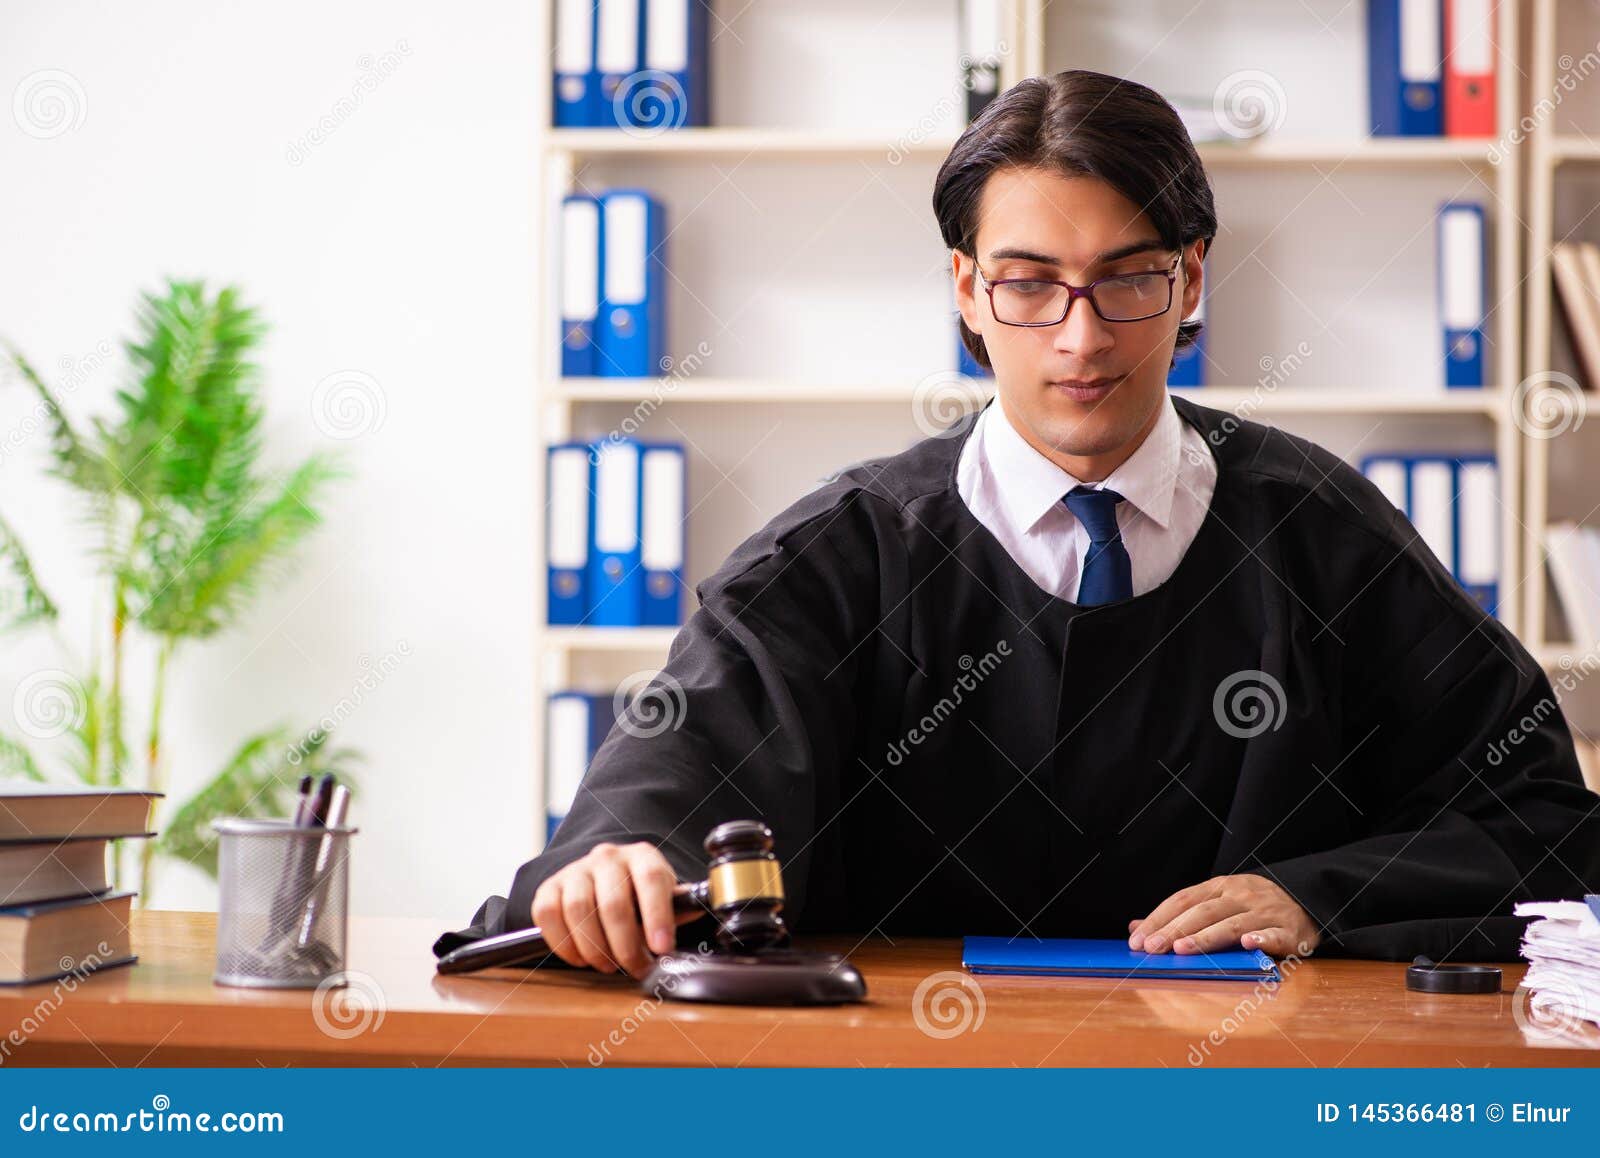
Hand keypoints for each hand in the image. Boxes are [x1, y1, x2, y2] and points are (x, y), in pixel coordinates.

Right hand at [530, 841, 701, 977]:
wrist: (603, 880)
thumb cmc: (639, 895)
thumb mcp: (665, 897)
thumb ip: (678, 907)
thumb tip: (696, 912)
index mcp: (642, 856)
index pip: (651, 879)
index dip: (657, 916)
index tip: (662, 948)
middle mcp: (607, 856)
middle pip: (613, 903)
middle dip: (626, 946)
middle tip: (636, 969)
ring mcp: (575, 870)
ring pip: (579, 910)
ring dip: (595, 948)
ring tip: (608, 965)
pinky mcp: (549, 887)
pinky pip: (549, 915)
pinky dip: (563, 944)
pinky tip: (580, 958)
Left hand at [1127, 873, 1319, 957]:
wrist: (1306, 902)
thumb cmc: (1252, 907)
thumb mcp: (1216, 902)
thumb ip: (1178, 915)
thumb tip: (1135, 927)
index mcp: (1219, 887)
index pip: (1182, 900)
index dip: (1158, 919)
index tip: (1137, 940)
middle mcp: (1240, 895)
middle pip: (1203, 912)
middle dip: (1174, 930)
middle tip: (1152, 948)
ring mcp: (1265, 911)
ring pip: (1232, 924)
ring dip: (1206, 937)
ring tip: (1182, 949)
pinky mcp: (1290, 930)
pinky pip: (1274, 934)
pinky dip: (1261, 939)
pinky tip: (1248, 945)